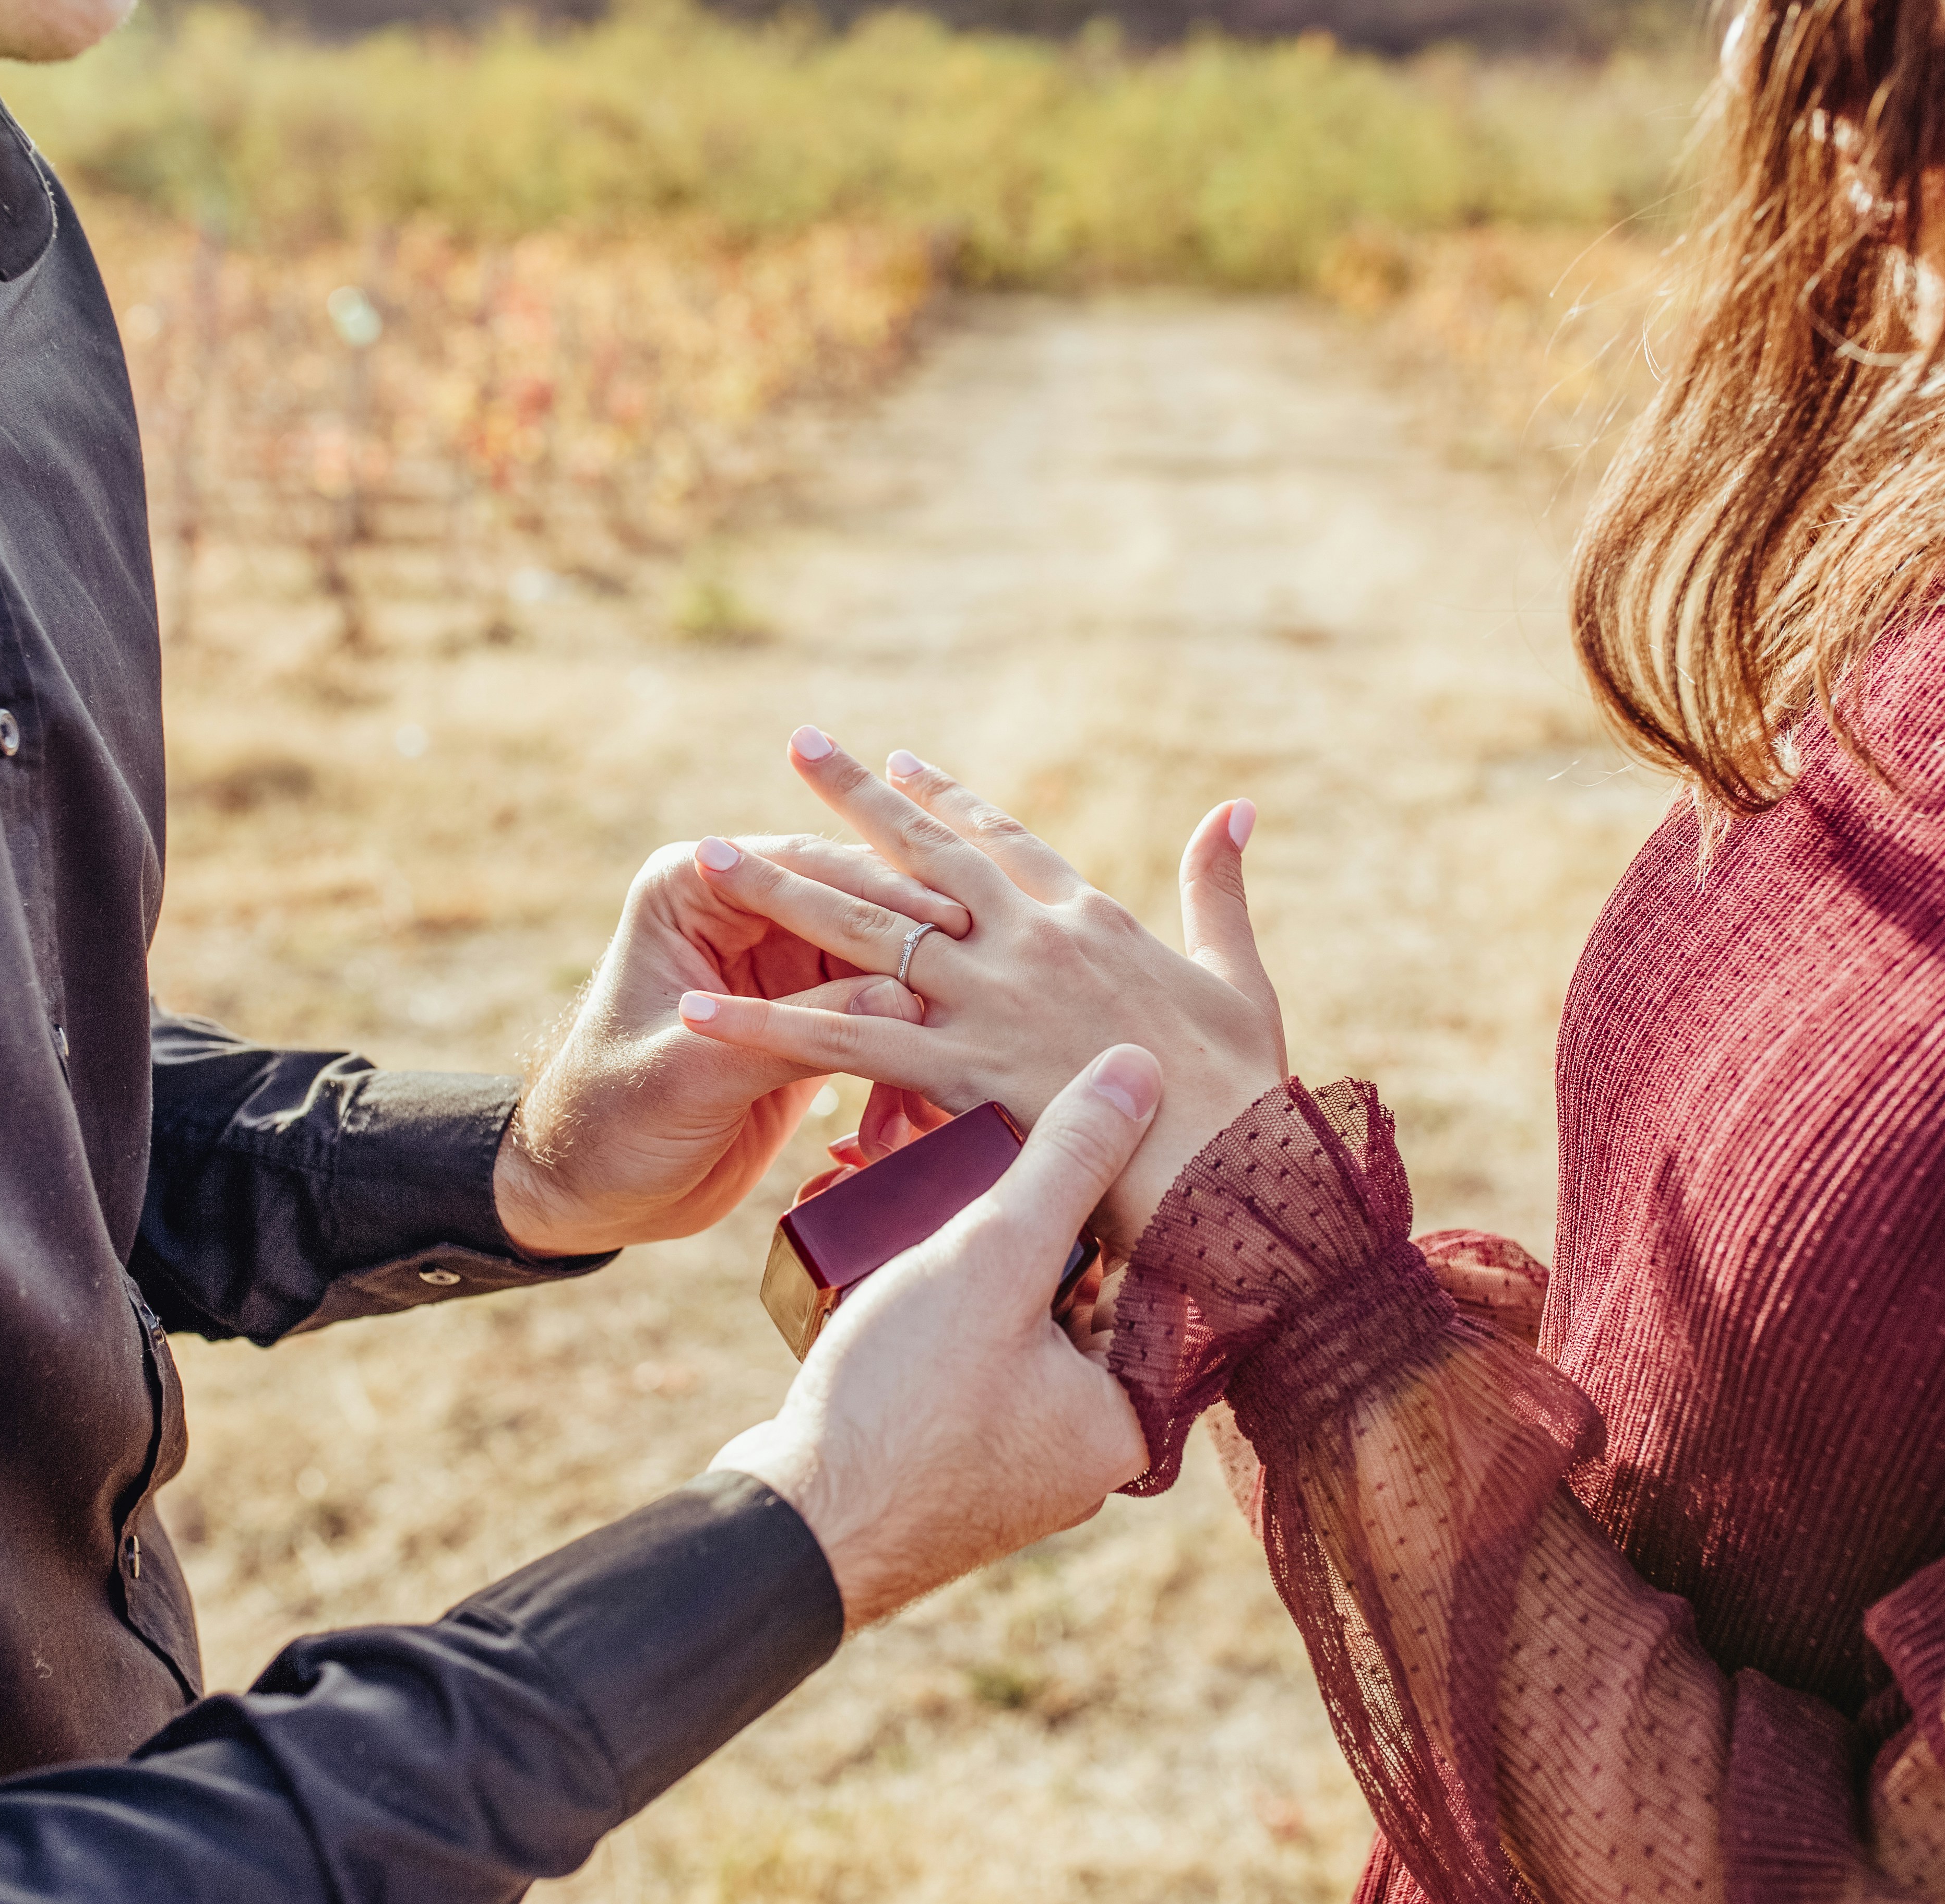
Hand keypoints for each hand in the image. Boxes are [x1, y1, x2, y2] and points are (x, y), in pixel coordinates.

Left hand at [492, 835, 969, 1255]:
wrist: (590, 1190)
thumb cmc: (611, 1119)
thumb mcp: (696, 1075)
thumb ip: (796, 1032)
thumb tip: (903, 999)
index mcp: (694, 889)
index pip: (802, 866)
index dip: (880, 893)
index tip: (950, 923)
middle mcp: (741, 911)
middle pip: (850, 903)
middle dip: (916, 935)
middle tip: (993, 958)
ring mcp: (777, 964)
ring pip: (874, 956)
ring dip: (922, 988)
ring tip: (990, 1011)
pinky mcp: (806, 1018)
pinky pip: (875, 1010)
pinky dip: (908, 1035)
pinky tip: (953, 1062)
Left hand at [671, 730, 1285, 1249]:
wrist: (1236, 1163)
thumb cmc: (1246, 1087)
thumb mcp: (1238, 975)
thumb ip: (1221, 888)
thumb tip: (1237, 808)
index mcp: (1087, 918)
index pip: (999, 841)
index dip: (944, 799)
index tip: (895, 762)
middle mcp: (1026, 942)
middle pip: (919, 856)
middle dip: (851, 800)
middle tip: (798, 744)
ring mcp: (988, 1000)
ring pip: (864, 932)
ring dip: (780, 890)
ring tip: (708, 852)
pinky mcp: (956, 1067)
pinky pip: (841, 1042)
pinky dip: (765, 1027)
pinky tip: (699, 1011)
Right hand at [710, 1046, 1158, 1627]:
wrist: (789, 1530)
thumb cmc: (902, 1401)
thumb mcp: (993, 1253)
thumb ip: (1068, 1158)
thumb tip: (1141, 1066)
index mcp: (1131, 1416)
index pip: (1155, 1275)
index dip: (1116, 1192)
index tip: (1078, 1131)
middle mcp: (1085, 1451)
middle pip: (1082, 1300)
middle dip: (1035, 1226)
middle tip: (993, 1157)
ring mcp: (1014, 1464)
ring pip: (1017, 1328)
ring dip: (979, 1264)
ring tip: (935, 1198)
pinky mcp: (947, 1463)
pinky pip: (967, 1364)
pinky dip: (943, 1313)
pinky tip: (898, 1267)